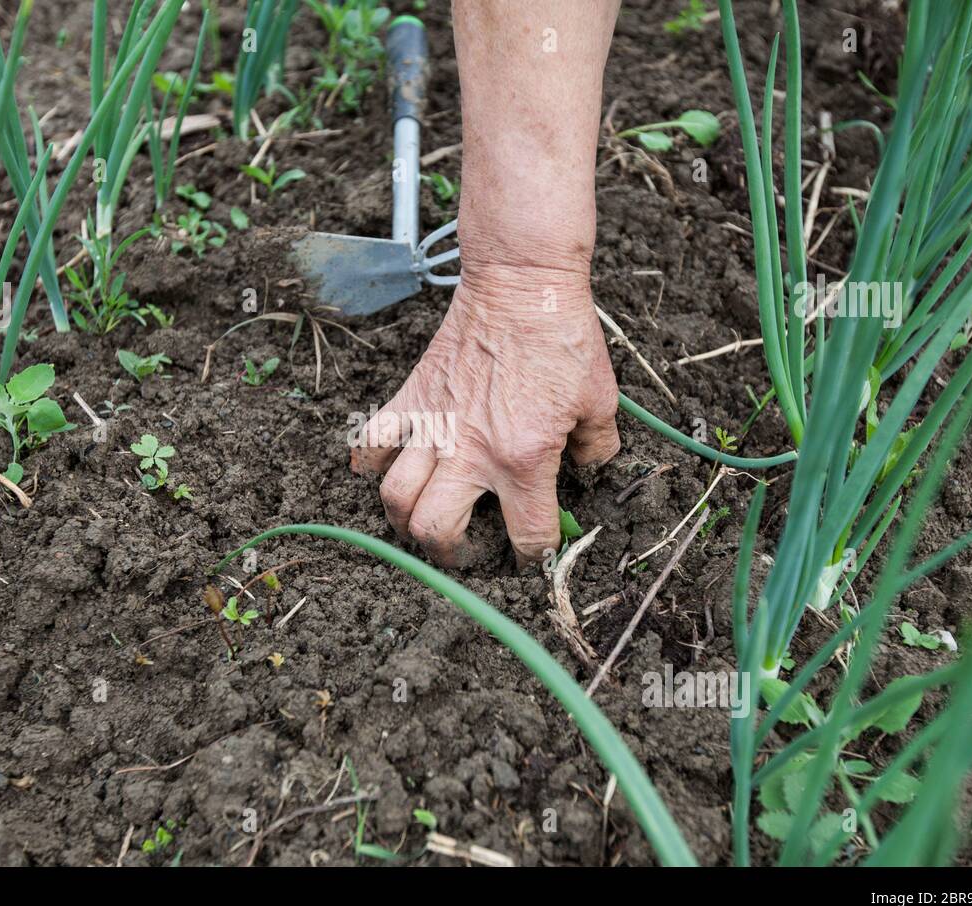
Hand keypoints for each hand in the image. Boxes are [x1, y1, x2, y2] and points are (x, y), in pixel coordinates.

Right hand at [351, 264, 620, 567]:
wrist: (521, 284)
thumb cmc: (562, 338)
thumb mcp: (601, 399)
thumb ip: (598, 447)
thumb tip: (588, 469)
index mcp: (524, 457)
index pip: (526, 535)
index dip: (535, 555)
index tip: (533, 553)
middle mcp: (470, 451)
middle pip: (435, 531)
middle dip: (451, 554)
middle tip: (464, 546)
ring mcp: (434, 426)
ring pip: (395, 498)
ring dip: (405, 519)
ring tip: (422, 516)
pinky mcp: (411, 399)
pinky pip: (370, 444)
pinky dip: (370, 465)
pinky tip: (387, 469)